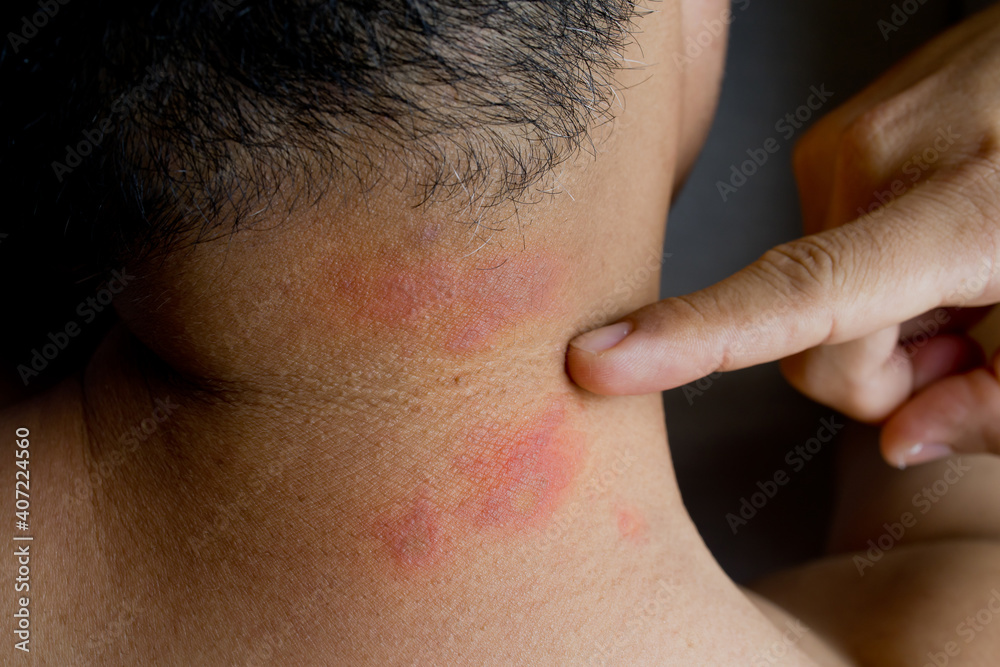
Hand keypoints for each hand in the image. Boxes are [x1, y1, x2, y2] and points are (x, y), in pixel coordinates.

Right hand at [567, 4, 999, 468]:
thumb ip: (996, 411)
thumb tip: (899, 443)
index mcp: (962, 213)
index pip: (798, 292)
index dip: (692, 336)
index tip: (600, 359)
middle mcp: (879, 167)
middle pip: (808, 343)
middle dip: (879, 371)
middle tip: (968, 342)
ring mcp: (848, 143)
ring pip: (809, 297)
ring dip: (880, 316)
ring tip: (963, 278)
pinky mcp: (836, 137)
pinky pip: (821, 244)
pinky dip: (873, 269)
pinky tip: (936, 243)